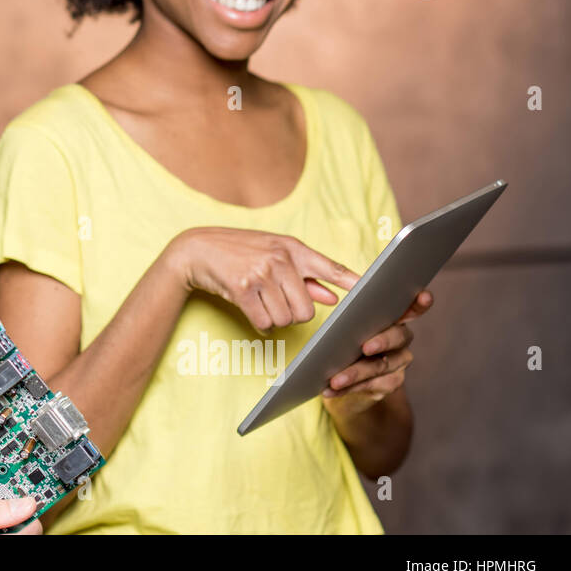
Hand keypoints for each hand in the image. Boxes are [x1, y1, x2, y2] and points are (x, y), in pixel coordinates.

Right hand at [164, 227, 360, 332]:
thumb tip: (333, 297)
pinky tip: (250, 308)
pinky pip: (264, 322)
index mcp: (293, 248)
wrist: (196, 249)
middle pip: (307, 310)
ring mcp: (261, 273)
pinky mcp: (243, 289)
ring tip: (261, 302)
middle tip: (278, 303)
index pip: (332, 268)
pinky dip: (259, 323)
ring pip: (286, 318)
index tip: (374, 295)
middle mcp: (280, 259)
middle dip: (294, 314)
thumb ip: (305, 277)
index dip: (354, 284)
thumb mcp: (274, 256)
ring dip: (275, 319)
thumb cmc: (239, 252)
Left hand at [321, 289, 433, 418]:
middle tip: (365, 347)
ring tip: (334, 379)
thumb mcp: (345, 329)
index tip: (424, 296)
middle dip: (381, 341)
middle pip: (397, 338)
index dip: (419, 304)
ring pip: (380, 366)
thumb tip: (335, 326)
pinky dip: (347, 388)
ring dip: (354, 373)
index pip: (411, 309)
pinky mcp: (390, 383)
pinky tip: (330, 390)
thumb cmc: (344, 344)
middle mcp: (401, 339)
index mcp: (391, 319)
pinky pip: (369, 385)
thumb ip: (349, 323)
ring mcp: (398, 362)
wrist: (346, 381)